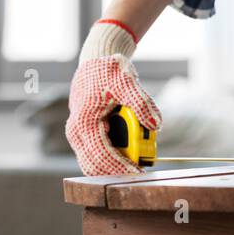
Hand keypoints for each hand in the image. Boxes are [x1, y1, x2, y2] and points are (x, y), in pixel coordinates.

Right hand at [65, 18, 162, 176]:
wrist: (96, 61)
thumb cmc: (108, 70)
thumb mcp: (127, 81)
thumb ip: (142, 102)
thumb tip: (157, 124)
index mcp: (83, 122)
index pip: (101, 155)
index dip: (121, 167)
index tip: (139, 173)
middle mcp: (77, 133)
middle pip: (95, 166)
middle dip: (117, 172)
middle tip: (140, 172)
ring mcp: (79, 136)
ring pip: (94, 164)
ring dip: (114, 167)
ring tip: (138, 164)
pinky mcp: (85, 135)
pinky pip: (96, 155)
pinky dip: (112, 160)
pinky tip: (129, 158)